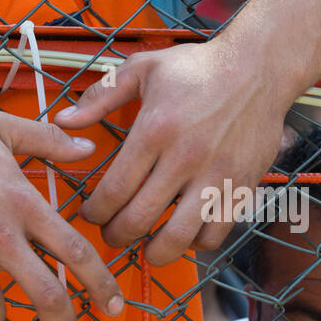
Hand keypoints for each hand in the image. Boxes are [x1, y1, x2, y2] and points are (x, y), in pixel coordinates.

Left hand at [55, 38, 295, 263]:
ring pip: (180, 236)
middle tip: (111, 235)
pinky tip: (184, 234)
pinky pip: (217, 232)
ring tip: (146, 249)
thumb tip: (63, 120)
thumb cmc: (196, 68)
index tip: (90, 214)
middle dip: (117, 235)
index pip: (114, 189)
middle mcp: (185, 158)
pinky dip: (197, 243)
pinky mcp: (241, 185)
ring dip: (156, 252)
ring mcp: (216, 175)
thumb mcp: (141, 69)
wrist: (257, 68)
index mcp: (154, 130)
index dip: (95, 212)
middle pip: (140, 219)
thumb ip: (100, 97)